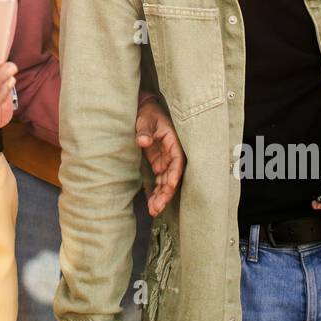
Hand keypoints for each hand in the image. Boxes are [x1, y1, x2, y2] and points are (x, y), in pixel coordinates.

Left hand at [135, 96, 183, 217]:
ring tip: (153, 211)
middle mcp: (171, 153)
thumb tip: (143, 142)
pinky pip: (158, 180)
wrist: (143, 109)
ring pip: (165, 181)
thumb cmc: (147, 112)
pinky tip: (151, 205)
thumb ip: (144, 130)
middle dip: (166, 192)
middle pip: (172, 176)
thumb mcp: (145, 118)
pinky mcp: (157, 163)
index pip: (177, 161)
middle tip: (158, 207)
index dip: (174, 174)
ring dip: (161, 196)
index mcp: (173, 142)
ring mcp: (164, 160)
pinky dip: (155, 192)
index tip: (169, 185)